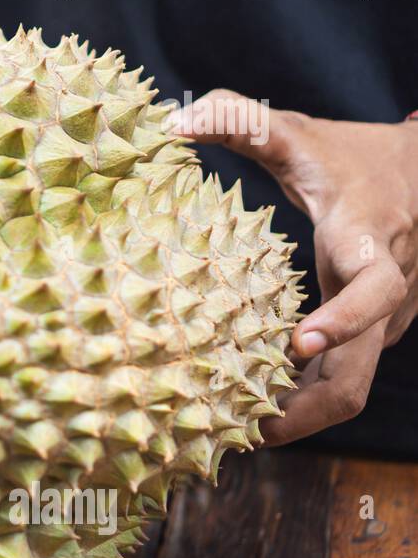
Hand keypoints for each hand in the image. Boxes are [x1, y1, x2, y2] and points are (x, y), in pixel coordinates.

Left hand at [169, 90, 417, 444]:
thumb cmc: (349, 154)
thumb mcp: (296, 132)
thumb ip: (237, 120)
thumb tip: (171, 121)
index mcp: (370, 244)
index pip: (373, 291)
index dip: (342, 322)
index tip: (298, 345)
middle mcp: (386, 294)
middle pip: (356, 378)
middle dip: (300, 417)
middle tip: (235, 437)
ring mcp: (383, 324)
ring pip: (346, 388)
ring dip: (295, 419)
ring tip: (224, 436)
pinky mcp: (372, 337)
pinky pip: (339, 379)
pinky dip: (299, 401)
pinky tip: (245, 412)